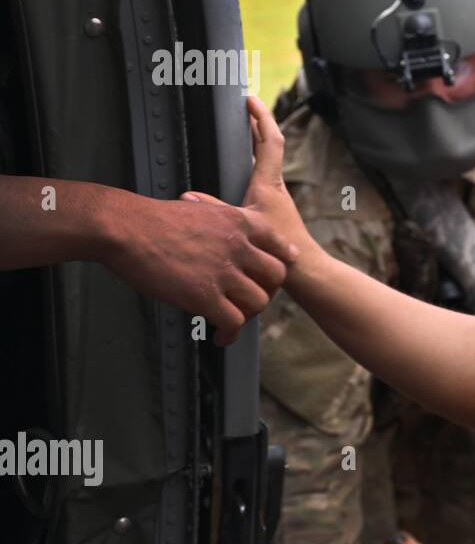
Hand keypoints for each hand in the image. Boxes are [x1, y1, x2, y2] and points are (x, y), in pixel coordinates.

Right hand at [102, 191, 297, 345]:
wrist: (124, 227)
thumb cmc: (152, 219)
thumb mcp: (201, 208)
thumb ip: (222, 223)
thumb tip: (225, 236)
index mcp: (239, 222)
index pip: (280, 244)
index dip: (281, 262)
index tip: (274, 276)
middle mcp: (239, 246)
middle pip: (276, 276)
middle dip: (266, 291)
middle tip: (250, 301)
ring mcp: (223, 272)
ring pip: (258, 301)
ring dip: (248, 315)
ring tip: (233, 320)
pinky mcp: (204, 296)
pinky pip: (234, 321)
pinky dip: (230, 333)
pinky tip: (221, 335)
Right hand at [184, 95, 316, 294]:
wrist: (300, 271)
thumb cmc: (277, 251)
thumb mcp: (240, 227)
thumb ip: (216, 211)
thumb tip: (189, 199)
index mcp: (269, 184)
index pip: (269, 141)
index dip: (260, 118)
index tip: (249, 100)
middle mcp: (275, 187)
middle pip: (268, 147)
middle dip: (256, 125)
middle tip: (243, 108)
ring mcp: (275, 198)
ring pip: (266, 163)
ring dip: (254, 146)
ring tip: (240, 131)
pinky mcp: (272, 210)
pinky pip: (261, 179)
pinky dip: (250, 168)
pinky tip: (237, 176)